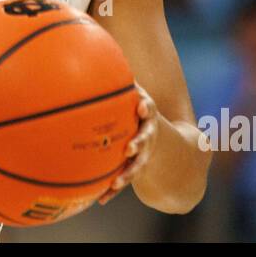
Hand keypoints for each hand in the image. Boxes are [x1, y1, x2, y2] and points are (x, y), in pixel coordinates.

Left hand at [97, 82, 158, 205]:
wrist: (160, 139)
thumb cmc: (137, 110)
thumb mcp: (134, 95)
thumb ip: (119, 83)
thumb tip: (95, 56)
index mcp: (146, 117)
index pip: (149, 110)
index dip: (146, 108)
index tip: (141, 106)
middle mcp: (147, 136)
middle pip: (145, 140)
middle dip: (139, 144)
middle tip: (130, 148)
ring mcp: (143, 154)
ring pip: (137, 166)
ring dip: (128, 173)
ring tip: (117, 182)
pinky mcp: (133, 168)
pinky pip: (123, 179)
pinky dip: (112, 190)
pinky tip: (101, 200)